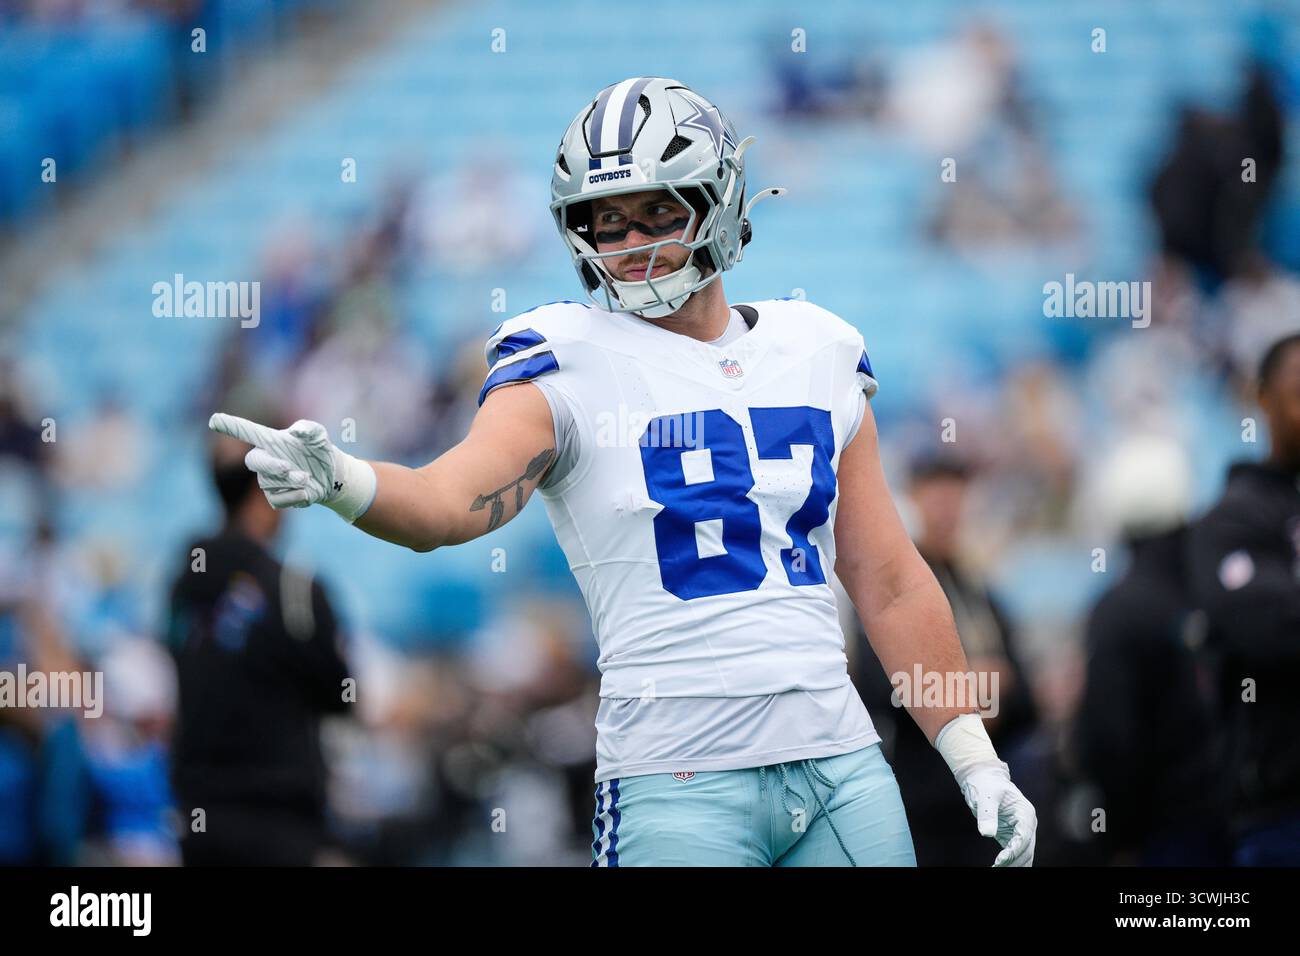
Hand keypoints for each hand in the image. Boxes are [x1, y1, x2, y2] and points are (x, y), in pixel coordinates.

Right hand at [208, 413, 375, 521]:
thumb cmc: (318, 449)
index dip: (230, 426)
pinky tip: (307, 491)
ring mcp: (266, 480)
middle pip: (254, 461)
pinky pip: (278, 500)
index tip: (214, 420)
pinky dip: (295, 496)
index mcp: (269, 440)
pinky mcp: (274, 498)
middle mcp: (264, 459)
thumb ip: (309, 430)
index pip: (246, 431)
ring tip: (306, 477)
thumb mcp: (317, 435)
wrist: (330, 474)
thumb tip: (297, 433)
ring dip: (292, 481)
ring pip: (270, 483)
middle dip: (269, 465)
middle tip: (287, 468)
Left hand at [959, 762, 1036, 866]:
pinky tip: (998, 867)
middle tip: (997, 868)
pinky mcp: (1012, 836)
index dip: (1014, 850)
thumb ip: (987, 814)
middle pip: (1026, 849)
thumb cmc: (985, 784)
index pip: (1024, 836)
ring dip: (1013, 864)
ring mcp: (1022, 830)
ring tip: (996, 869)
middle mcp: (1027, 823)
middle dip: (1013, 861)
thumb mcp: (985, 797)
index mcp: (1025, 813)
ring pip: (1023, 854)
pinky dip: (1010, 862)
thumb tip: (986, 834)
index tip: (1000, 860)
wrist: (983, 779)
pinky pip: (1015, 853)